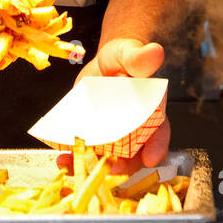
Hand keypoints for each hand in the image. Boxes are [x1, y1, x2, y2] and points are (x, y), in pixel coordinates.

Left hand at [60, 36, 170, 173]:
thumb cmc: (125, 58)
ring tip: (72, 164)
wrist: (106, 61)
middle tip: (109, 170)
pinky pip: (87, 151)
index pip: (159, 134)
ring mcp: (113, 137)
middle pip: (133, 155)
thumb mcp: (131, 55)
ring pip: (107, 159)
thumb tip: (155, 52)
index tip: (151, 159)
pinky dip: (75, 157)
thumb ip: (140, 58)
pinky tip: (63, 157)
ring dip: (91, 166)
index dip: (157, 148)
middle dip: (121, 167)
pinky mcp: (94, 136)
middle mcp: (134, 132)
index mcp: (152, 114)